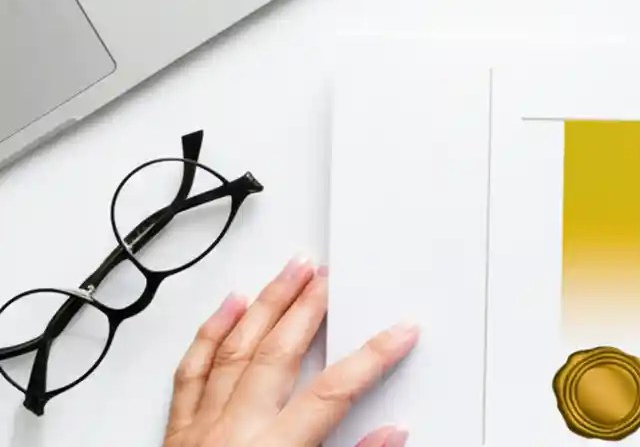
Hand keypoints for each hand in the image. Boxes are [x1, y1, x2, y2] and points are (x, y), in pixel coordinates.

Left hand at [163, 257, 419, 446]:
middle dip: (308, 308)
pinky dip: (210, 334)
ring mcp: (201, 428)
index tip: (400, 331)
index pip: (334, 392)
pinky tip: (228, 307)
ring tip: (288, 272)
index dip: (373, 356)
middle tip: (329, 277)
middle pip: (278, 352)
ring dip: (265, 304)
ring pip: (235, 347)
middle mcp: (233, 432)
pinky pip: (193, 370)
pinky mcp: (176, 433)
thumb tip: (391, 436)